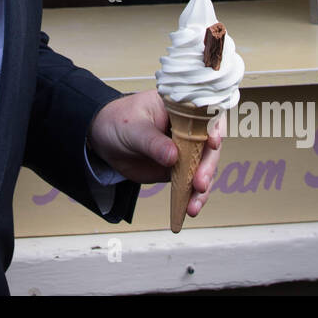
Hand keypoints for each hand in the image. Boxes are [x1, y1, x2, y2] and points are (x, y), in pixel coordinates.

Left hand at [87, 90, 224, 217]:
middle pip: (209, 146)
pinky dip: (192, 196)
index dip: (213, 128)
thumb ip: (152, 142)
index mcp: (179, 108)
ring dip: (202, 188)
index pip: (204, 115)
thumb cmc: (118, 122)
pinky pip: (191, 182)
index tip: (212, 143)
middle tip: (200, 183)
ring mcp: (185, 149)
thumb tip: (173, 156)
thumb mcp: (132, 129)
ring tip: (193, 205)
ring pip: (203, 168)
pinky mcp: (179, 168)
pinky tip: (189, 208)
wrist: (103, 139)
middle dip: (207, 166)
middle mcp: (188, 128)